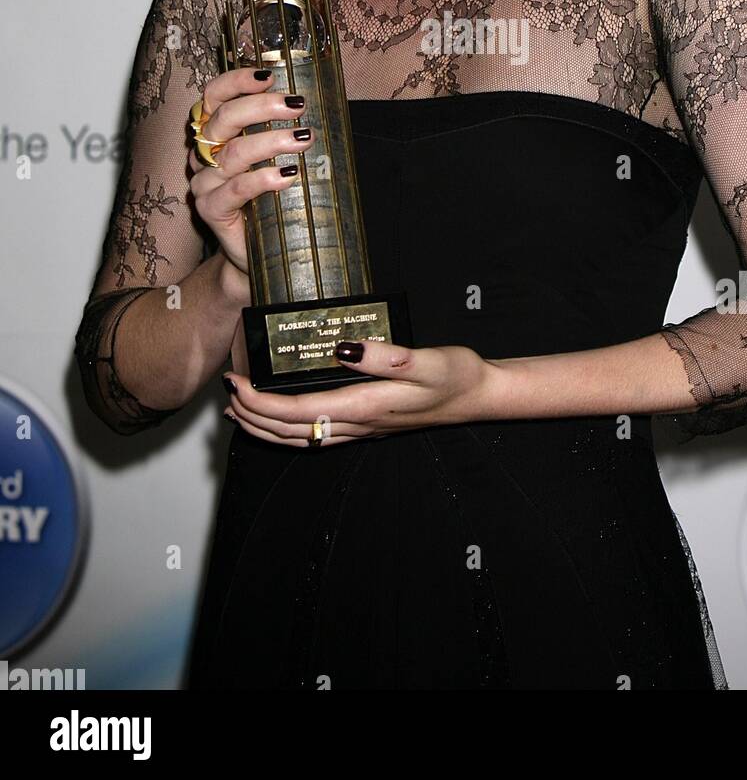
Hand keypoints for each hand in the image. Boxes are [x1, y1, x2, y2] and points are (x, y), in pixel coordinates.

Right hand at [187, 66, 312, 279]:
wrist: (258, 253)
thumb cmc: (270, 198)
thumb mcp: (274, 158)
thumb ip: (281, 131)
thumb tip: (311, 105)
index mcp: (214, 134)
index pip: (215, 97)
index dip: (237, 82)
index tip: (269, 75)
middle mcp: (203, 154)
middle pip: (224, 120)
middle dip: (262, 107)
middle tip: (297, 106)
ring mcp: (204, 183)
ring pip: (233, 153)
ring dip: (271, 141)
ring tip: (303, 139)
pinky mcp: (210, 211)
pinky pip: (234, 189)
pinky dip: (262, 179)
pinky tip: (287, 175)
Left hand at [221, 340, 502, 447]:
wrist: (478, 396)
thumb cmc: (454, 374)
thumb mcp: (423, 359)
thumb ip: (382, 355)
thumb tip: (342, 349)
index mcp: (364, 405)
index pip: (297, 411)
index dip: (260, 401)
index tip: (235, 382)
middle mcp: (358, 423)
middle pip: (291, 430)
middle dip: (252, 415)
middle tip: (227, 390)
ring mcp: (362, 429)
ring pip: (301, 438)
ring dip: (265, 428)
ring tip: (239, 411)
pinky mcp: (368, 425)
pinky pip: (318, 436)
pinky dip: (290, 430)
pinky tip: (285, 419)